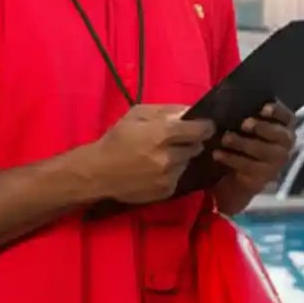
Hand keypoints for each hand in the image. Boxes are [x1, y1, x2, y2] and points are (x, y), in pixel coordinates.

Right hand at [85, 104, 215, 205]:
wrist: (98, 173)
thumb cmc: (116, 140)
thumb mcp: (136, 115)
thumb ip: (165, 111)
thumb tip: (189, 111)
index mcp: (162, 134)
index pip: (199, 130)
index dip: (205, 126)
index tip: (204, 125)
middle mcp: (169, 157)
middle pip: (196, 147)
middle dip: (190, 141)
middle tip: (176, 139)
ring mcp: (169, 176)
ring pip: (187, 162)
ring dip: (181, 157)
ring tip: (162, 155)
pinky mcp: (166, 191)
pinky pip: (178, 177)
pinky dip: (172, 171)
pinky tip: (156, 169)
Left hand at [213, 101, 295, 210]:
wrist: (227, 177)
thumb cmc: (235, 141)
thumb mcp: (239, 126)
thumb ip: (242, 114)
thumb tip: (230, 100)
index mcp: (282, 127)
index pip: (288, 117)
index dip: (278, 112)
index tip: (264, 108)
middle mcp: (284, 146)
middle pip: (281, 136)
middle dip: (263, 128)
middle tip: (244, 124)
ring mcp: (276, 165)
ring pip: (265, 152)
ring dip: (244, 143)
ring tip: (225, 138)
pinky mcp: (262, 180)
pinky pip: (250, 168)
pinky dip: (233, 159)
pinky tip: (218, 154)